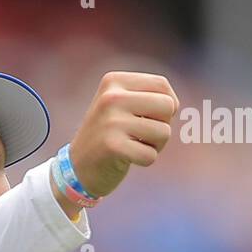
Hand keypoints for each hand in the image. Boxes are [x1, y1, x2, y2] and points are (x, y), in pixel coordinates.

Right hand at [67, 71, 179, 199]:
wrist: (76, 169)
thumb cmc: (107, 136)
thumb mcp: (120, 106)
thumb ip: (146, 96)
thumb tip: (176, 104)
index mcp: (114, 82)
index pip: (162, 85)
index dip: (168, 105)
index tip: (154, 118)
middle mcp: (112, 98)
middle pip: (167, 106)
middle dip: (163, 125)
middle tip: (145, 135)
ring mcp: (111, 122)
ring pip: (164, 132)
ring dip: (156, 145)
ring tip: (136, 146)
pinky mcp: (112, 147)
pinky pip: (151, 155)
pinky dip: (145, 161)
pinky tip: (129, 159)